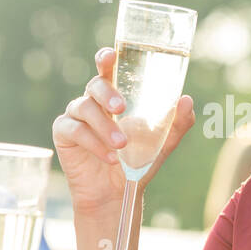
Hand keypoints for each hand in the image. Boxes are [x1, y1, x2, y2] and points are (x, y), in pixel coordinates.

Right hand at [51, 46, 194, 215]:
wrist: (116, 194)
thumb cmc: (136, 162)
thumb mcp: (162, 144)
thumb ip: (177, 123)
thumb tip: (187, 100)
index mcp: (115, 95)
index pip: (108, 70)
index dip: (106, 59)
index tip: (110, 55)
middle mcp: (93, 101)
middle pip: (95, 85)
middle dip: (107, 94)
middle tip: (121, 109)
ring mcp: (76, 116)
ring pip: (84, 108)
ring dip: (104, 126)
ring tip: (121, 145)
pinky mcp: (64, 134)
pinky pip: (75, 131)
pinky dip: (93, 143)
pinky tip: (109, 158)